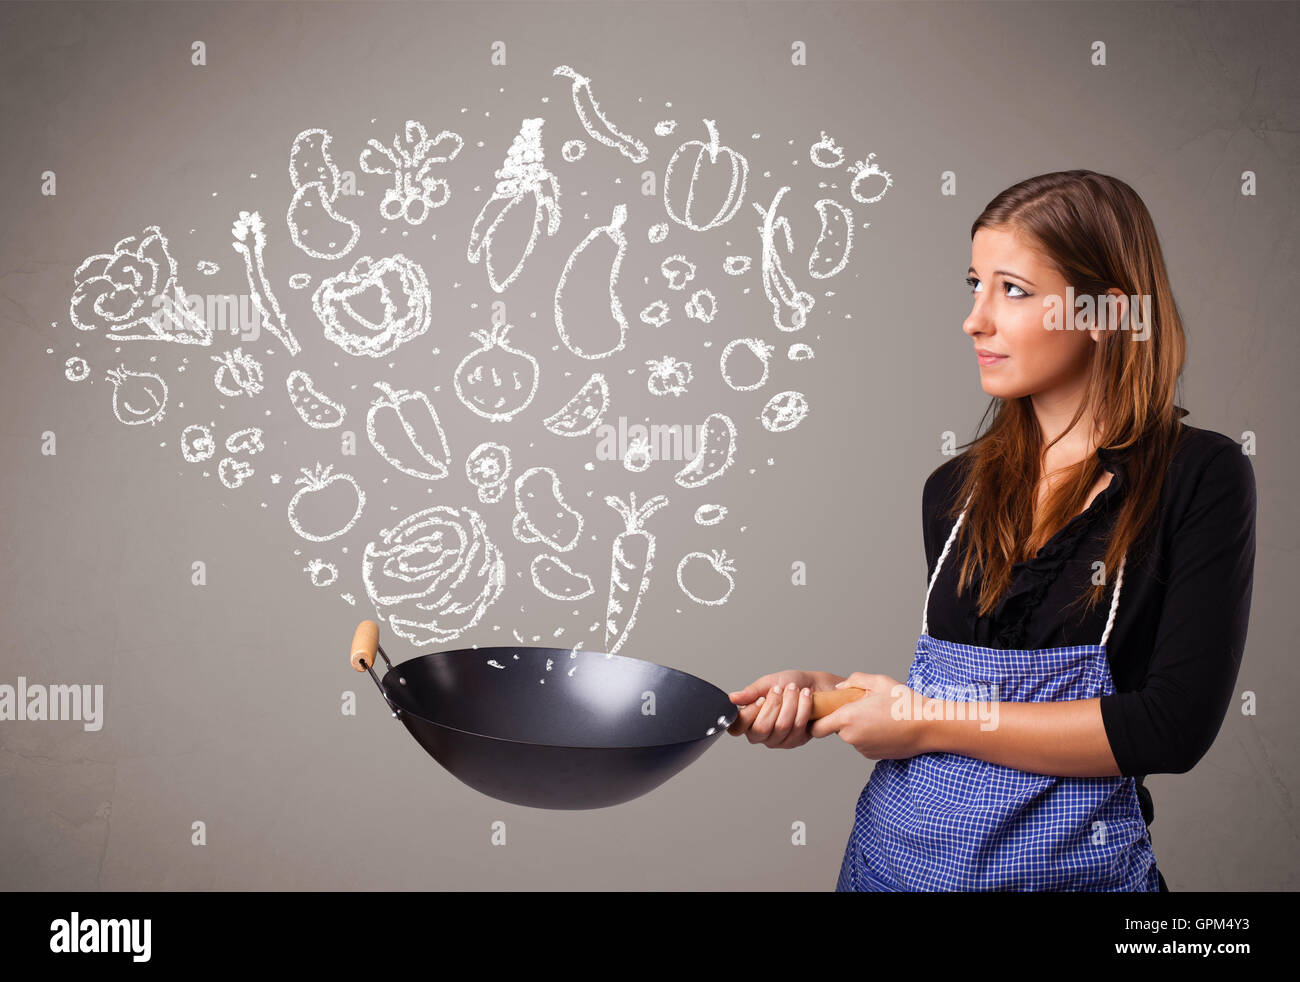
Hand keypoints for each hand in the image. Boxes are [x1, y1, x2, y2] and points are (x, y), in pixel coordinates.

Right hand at [727, 671, 845, 748]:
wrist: (815, 685)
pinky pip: (798, 728)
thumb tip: (732, 698)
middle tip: (781, 689)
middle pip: (761, 729)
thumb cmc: (790, 683)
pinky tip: (805, 696)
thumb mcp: (768, 682)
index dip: (749, 714)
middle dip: (774, 704)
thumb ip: (751, 692)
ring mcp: (778, 739)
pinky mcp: (795, 741)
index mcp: (748, 719)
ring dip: (790, 703)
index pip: (737, 727)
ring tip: (795, 689)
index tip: (762, 698)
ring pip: (781, 727)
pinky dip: (803, 708)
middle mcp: (760, 733)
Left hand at [809, 672, 929, 759]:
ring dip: (858, 726)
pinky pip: (863, 743)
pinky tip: (885, 726)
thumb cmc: (904, 703)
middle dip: (844, 718)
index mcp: (847, 718)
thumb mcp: (879, 682)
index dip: (815, 721)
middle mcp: (851, 737)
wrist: (927, 726)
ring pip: (851, 736)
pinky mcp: (873, 755)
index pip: (816, 728)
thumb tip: (840, 688)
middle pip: (835, 729)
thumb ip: (854, 681)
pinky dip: (869, 735)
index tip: (821, 712)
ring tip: (878, 715)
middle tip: (863, 706)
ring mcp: (862, 749)